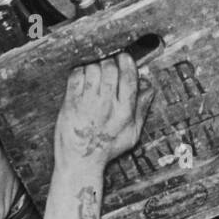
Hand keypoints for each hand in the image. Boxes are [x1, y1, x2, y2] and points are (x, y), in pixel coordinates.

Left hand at [54, 53, 153, 173]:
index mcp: (124, 111)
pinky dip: (80, 71)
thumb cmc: (106, 149)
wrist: (80, 161)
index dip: (127, 62)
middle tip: (108, 65)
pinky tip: (82, 77)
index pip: (129, 77)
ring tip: (95, 72)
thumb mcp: (132, 133)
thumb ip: (142, 108)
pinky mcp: (70, 103)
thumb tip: (148, 86)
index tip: (124, 57)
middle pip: (110, 69)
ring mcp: (87, 103)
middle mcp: (106, 105)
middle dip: (110, 62)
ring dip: (94, 66)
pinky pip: (76, 76)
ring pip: (93, 69)